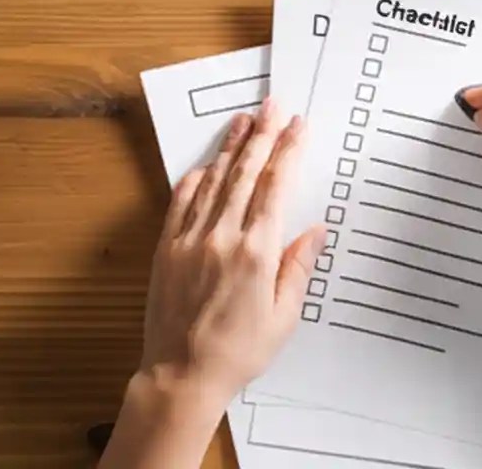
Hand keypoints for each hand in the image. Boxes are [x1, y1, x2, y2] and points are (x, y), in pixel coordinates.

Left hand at [138, 98, 326, 408]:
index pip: (276, 187)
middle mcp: (222, 238)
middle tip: (273, 106)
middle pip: (245, 173)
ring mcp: (190, 241)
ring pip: (213, 181)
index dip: (288, 151)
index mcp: (256, 253)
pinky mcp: (167, 250)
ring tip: (243, 120)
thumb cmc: (238, 352)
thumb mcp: (284, 316)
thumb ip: (297, 267)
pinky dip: (196, 179)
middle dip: (263, 135)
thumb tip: (315, 231)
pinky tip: (207, 164)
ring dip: (230, 147)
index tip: (298, 126)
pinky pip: (181, 203)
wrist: (181, 375)